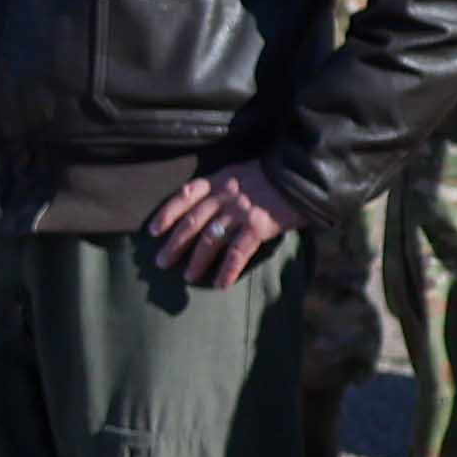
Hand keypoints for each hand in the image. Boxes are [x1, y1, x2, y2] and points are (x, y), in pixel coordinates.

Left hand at [141, 165, 296, 292]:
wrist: (305, 174)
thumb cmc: (275, 176)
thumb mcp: (243, 172)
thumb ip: (226, 187)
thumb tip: (209, 210)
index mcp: (220, 179)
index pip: (185, 195)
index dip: (166, 213)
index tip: (152, 230)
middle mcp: (226, 194)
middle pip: (192, 222)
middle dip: (174, 244)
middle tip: (160, 262)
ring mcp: (240, 211)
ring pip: (210, 239)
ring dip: (196, 261)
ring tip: (187, 277)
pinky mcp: (257, 226)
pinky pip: (237, 252)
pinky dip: (227, 270)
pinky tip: (220, 285)